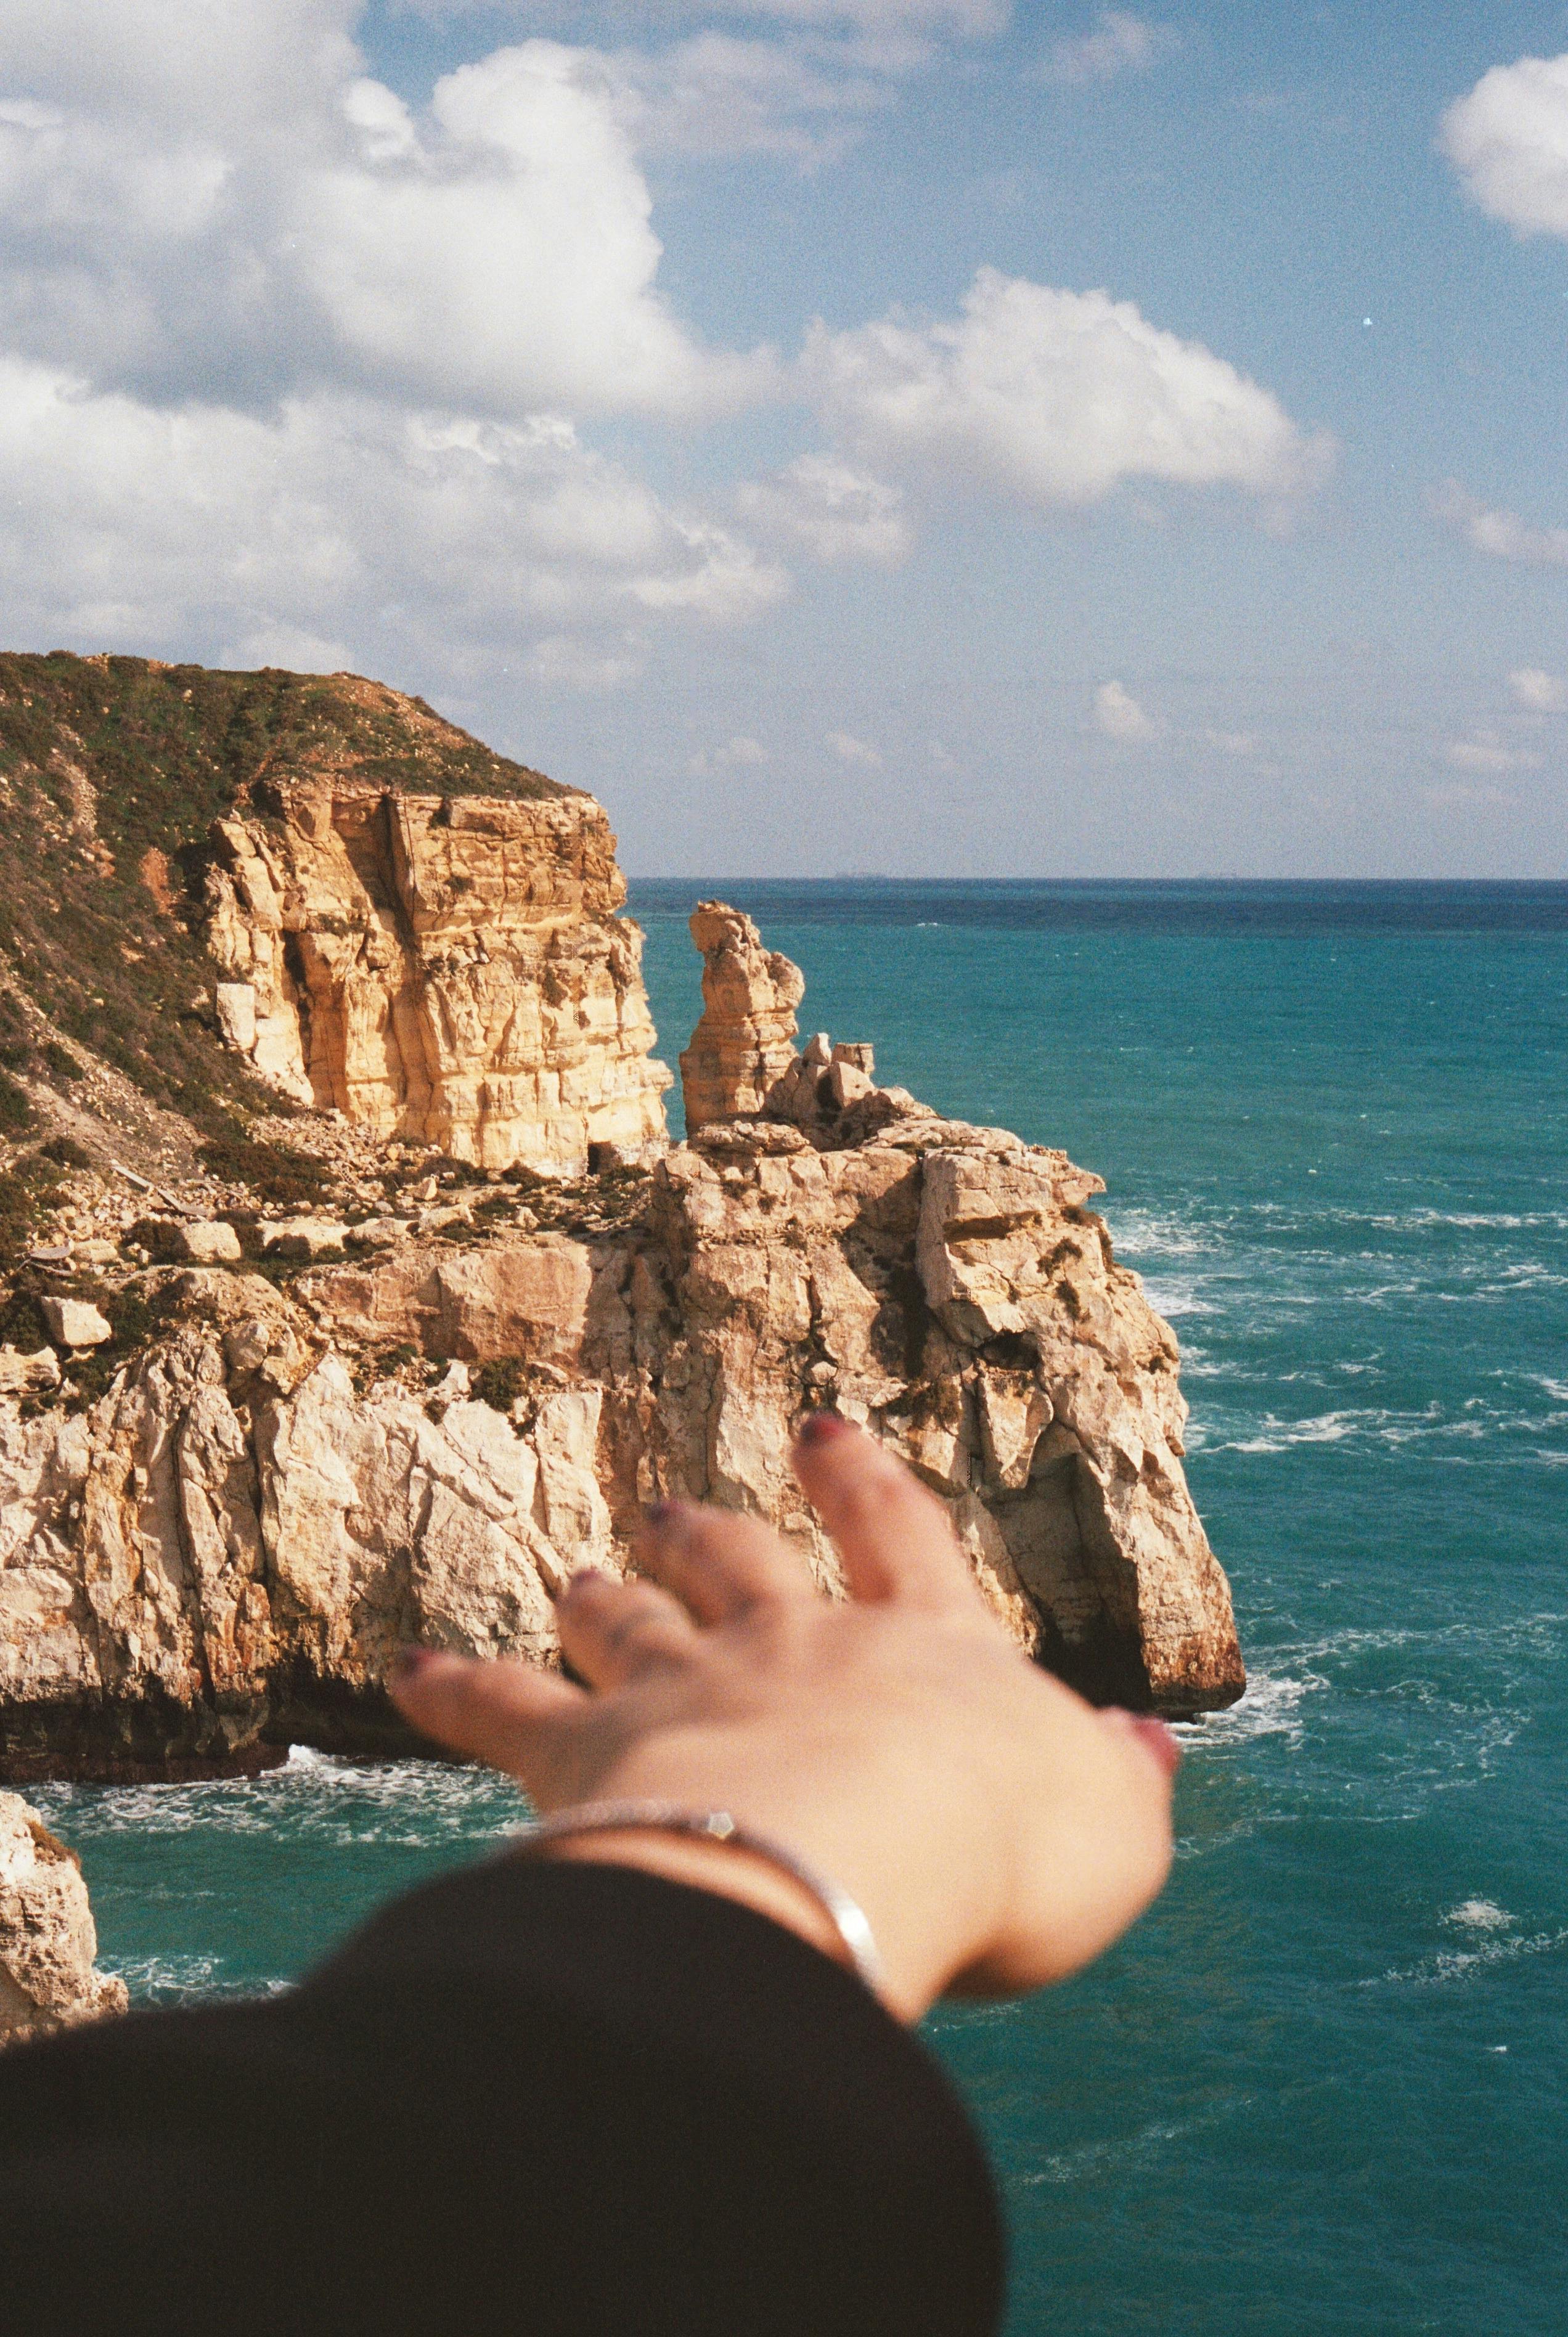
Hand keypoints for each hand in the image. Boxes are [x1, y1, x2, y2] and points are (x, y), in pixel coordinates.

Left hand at [389, 1414, 1176, 2021]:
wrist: (857, 1863)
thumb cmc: (1000, 1852)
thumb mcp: (1112, 1830)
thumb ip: (1120, 1783)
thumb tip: (1143, 1742)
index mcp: (921, 1650)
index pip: (897, 1542)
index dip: (863, 1485)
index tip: (829, 1428)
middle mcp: (795, 1645)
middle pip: (744, 1566)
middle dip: (714, 1531)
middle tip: (675, 1502)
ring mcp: (687, 1688)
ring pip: (632, 1622)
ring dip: (604, 1595)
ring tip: (578, 1572)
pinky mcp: (591, 1753)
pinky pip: (506, 1713)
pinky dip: (455, 1691)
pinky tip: (405, 1676)